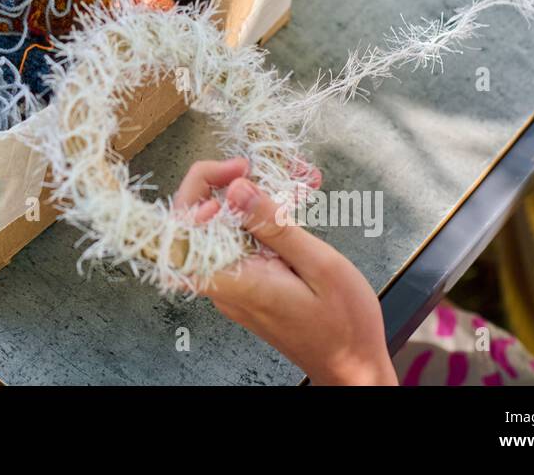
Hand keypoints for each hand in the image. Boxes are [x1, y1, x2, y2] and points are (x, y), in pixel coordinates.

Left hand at [175, 158, 396, 385]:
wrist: (352, 366)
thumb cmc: (343, 325)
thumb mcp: (319, 266)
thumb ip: (273, 226)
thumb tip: (234, 188)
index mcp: (234, 280)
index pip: (182, 230)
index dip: (198, 190)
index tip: (238, 174)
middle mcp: (224, 281)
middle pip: (200, 219)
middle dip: (232, 181)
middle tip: (268, 167)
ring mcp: (234, 282)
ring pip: (226, 225)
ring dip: (257, 196)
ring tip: (299, 181)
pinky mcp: (247, 281)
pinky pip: (245, 240)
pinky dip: (267, 216)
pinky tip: (296, 204)